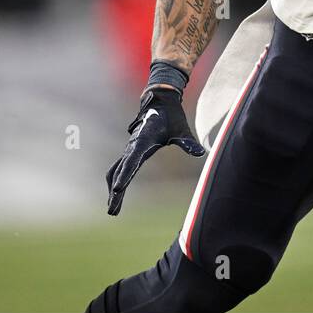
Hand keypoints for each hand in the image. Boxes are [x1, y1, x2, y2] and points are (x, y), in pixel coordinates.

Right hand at [106, 84, 205, 215]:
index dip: (124, 176)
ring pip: (116, 170)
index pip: (132, 161)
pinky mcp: (131, 150)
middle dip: (116, 192)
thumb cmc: (171, 116)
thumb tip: (200, 153)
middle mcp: (133, 146)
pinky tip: (115, 192)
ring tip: (113, 208)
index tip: (117, 190)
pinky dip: (115, 179)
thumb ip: (188, 142)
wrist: (159, 101)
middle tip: (112, 211)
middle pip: (120, 171)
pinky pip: (119, 166)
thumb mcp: (181, 129)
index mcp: (143, 141)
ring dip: (113, 188)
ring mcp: (130, 148)